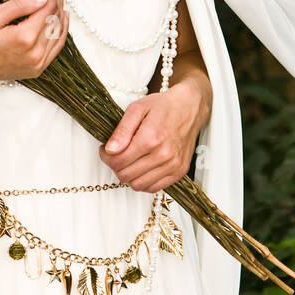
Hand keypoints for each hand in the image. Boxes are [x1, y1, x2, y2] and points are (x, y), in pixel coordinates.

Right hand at [0, 0, 68, 92]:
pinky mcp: (37, 69)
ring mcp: (38, 63)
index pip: (47, 7)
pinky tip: (62, 19)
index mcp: (24, 38)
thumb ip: (19, 5)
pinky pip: (56, 47)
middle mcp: (35, 53)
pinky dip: (61, 31)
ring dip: (60, 12)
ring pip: (58, 32)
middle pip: (54, 18)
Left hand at [98, 78, 210, 192]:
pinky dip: (143, 182)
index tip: (106, 149)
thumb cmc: (163, 106)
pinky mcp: (179, 171)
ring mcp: (173, 165)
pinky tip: (140, 168)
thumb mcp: (137, 108)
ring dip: (128, 176)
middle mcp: (163, 154)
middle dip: (115, 166)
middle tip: (115, 155)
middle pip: (126, 175)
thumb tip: (110, 149)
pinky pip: (154, 188)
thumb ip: (122, 130)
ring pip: (138, 185)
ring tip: (128, 161)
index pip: (119, 161)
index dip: (106, 157)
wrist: (189, 107)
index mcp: (151, 138)